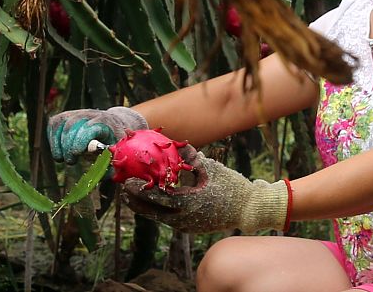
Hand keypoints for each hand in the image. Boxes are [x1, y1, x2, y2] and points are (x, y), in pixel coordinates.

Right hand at [47, 106, 146, 162]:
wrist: (111, 125)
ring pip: (61, 124)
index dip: (81, 140)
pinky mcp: (66, 116)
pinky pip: (54, 124)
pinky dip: (53, 139)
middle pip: (73, 125)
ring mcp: (77, 113)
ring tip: (64, 159)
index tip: (77, 154)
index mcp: (106, 123)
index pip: (90, 127)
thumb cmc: (113, 143)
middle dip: (68, 145)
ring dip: (59, 144)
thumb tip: (107, 173)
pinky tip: (59, 151)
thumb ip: (111, 162)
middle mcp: (91, 114)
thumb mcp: (117, 153)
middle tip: (71, 161)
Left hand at [122, 148, 287, 233]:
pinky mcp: (190, 228)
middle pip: (153, 212)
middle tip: (123, 191)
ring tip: (131, 197)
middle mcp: (184, 218)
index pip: (157, 198)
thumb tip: (173, 144)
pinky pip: (169, 219)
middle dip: (135, 202)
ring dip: (144, 207)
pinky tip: (151, 201)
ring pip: (159, 217)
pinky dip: (158, 210)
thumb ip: (190, 157)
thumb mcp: (210, 168)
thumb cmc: (231, 186)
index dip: (140, 190)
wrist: (249, 209)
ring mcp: (187, 226)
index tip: (127, 182)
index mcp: (188, 203)